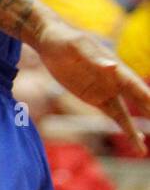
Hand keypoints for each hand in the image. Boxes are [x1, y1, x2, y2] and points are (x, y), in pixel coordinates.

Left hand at [34, 14, 149, 153]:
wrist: (49, 41)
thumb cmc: (64, 39)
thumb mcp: (77, 46)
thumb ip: (95, 58)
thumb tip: (113, 66)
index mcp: (114, 67)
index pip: (134, 85)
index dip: (146, 97)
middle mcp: (114, 80)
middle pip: (137, 100)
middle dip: (149, 113)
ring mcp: (105, 90)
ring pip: (125, 114)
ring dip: (135, 130)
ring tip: (143, 150)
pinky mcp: (95, 98)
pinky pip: (113, 115)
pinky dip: (125, 127)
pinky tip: (137, 140)